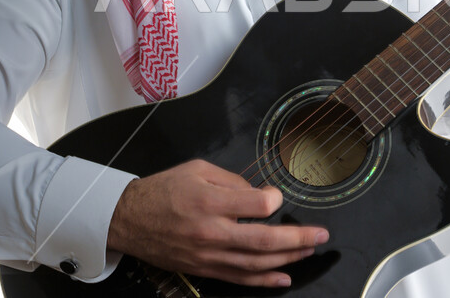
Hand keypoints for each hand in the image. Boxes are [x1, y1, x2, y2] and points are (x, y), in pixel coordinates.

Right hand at [107, 159, 327, 287]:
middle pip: (264, 240)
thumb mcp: (196, 170)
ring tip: (310, 251)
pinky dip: (265, 280)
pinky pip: (240, 278)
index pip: (256, 204)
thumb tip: (260, 195)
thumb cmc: (163, 190)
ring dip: (288, 258)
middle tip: (321, 235)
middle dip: (298, 238)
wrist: (128, 219)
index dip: (274, 200)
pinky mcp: (205, 269)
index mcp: (210, 201)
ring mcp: (209, 255)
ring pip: (257, 262)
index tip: (276, 196)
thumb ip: (231, 181)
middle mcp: (211, 231)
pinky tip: (285, 278)